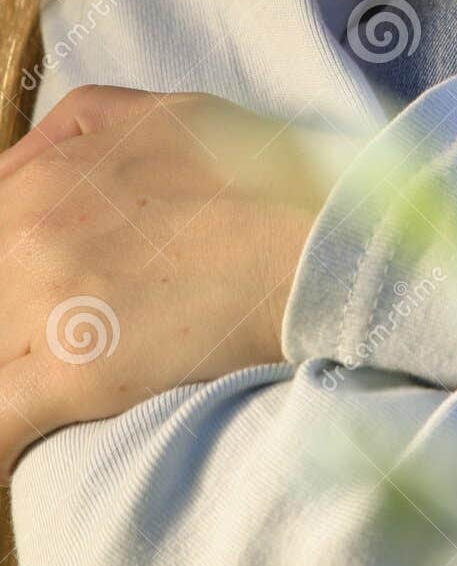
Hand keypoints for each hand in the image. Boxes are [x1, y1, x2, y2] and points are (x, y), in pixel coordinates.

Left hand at [0, 85, 340, 482]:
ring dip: (18, 371)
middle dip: (19, 326)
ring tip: (65, 377)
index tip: (40, 300)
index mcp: (42, 179)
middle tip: (72, 332)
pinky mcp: (76, 373)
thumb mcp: (162, 113)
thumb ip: (73, 129)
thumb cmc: (254, 174)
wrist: (316, 239)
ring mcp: (47, 304)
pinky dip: (3, 444)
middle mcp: (28, 234)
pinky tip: (17, 452)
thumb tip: (10, 168)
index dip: (14, 278)